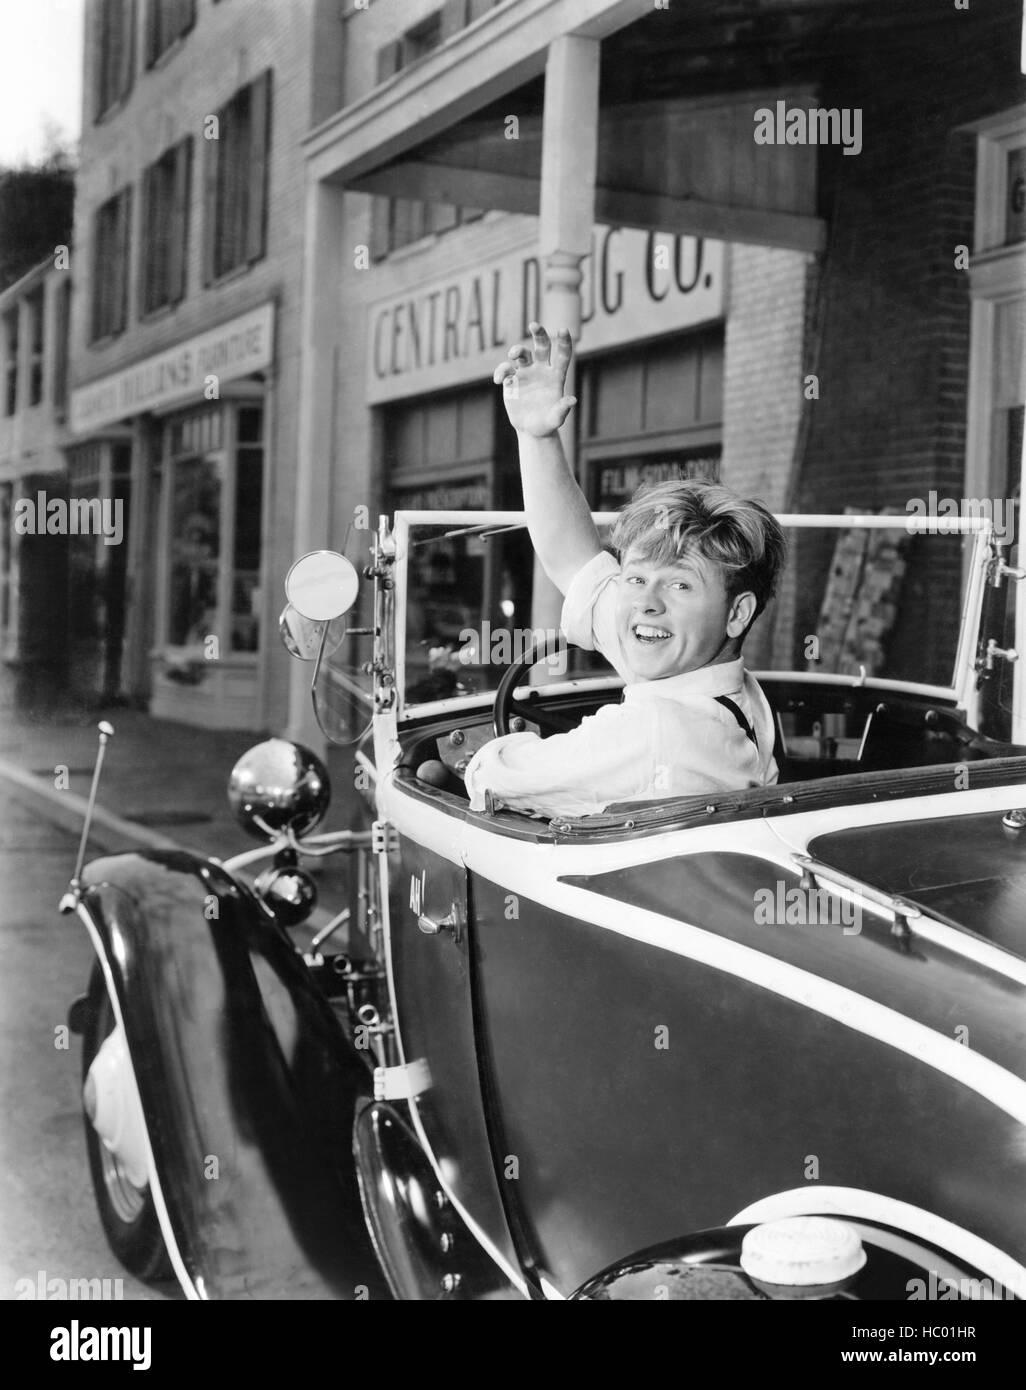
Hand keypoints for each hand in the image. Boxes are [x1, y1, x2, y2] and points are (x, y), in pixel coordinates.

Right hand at [492, 322, 576, 437]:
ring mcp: (526, 373)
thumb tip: (572, 400)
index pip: (562, 354)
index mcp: (556, 375)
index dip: (563, 341)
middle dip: (539, 334)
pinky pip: (505, 370)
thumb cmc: (547, 423)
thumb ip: (563, 409)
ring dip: (517, 350)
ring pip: (522, 354)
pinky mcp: (511, 381)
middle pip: (541, 346)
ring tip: (513, 355)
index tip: (563, 329)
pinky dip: (501, 371)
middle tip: (534, 325)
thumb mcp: (556, 419)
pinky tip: (498, 380)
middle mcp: (541, 370)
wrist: (531, 430)